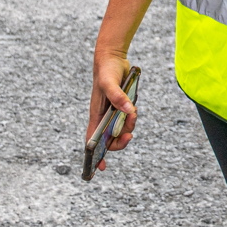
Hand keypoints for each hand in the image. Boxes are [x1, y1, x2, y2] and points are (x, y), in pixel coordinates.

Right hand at [87, 49, 137, 169]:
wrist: (113, 59)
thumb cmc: (107, 71)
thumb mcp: (110, 83)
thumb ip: (118, 97)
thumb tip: (129, 111)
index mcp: (95, 115)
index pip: (92, 140)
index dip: (96, 155)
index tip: (101, 167)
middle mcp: (103, 117)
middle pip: (111, 139)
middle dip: (121, 140)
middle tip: (130, 136)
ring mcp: (113, 113)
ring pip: (122, 129)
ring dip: (129, 126)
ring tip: (134, 114)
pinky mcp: (122, 107)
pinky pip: (128, 120)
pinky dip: (132, 119)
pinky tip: (133, 110)